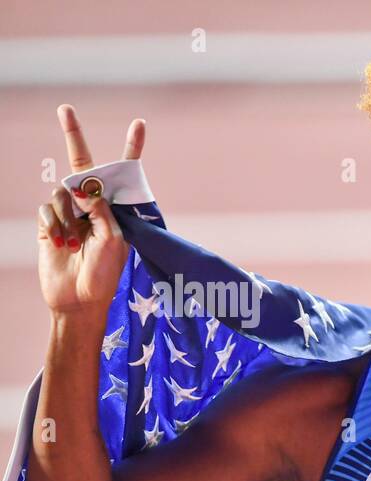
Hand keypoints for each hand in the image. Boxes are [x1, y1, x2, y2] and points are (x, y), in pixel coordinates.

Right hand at [36, 105, 145, 316]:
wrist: (78, 300)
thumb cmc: (105, 274)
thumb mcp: (114, 241)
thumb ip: (102, 210)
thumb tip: (83, 186)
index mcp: (118, 210)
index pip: (124, 174)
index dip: (132, 148)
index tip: (140, 123)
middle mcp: (94, 206)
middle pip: (83, 166)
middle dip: (73, 135)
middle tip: (65, 108)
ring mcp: (71, 213)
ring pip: (62, 192)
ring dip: (68, 217)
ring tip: (74, 244)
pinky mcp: (50, 223)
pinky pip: (48, 209)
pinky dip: (55, 225)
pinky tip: (61, 244)